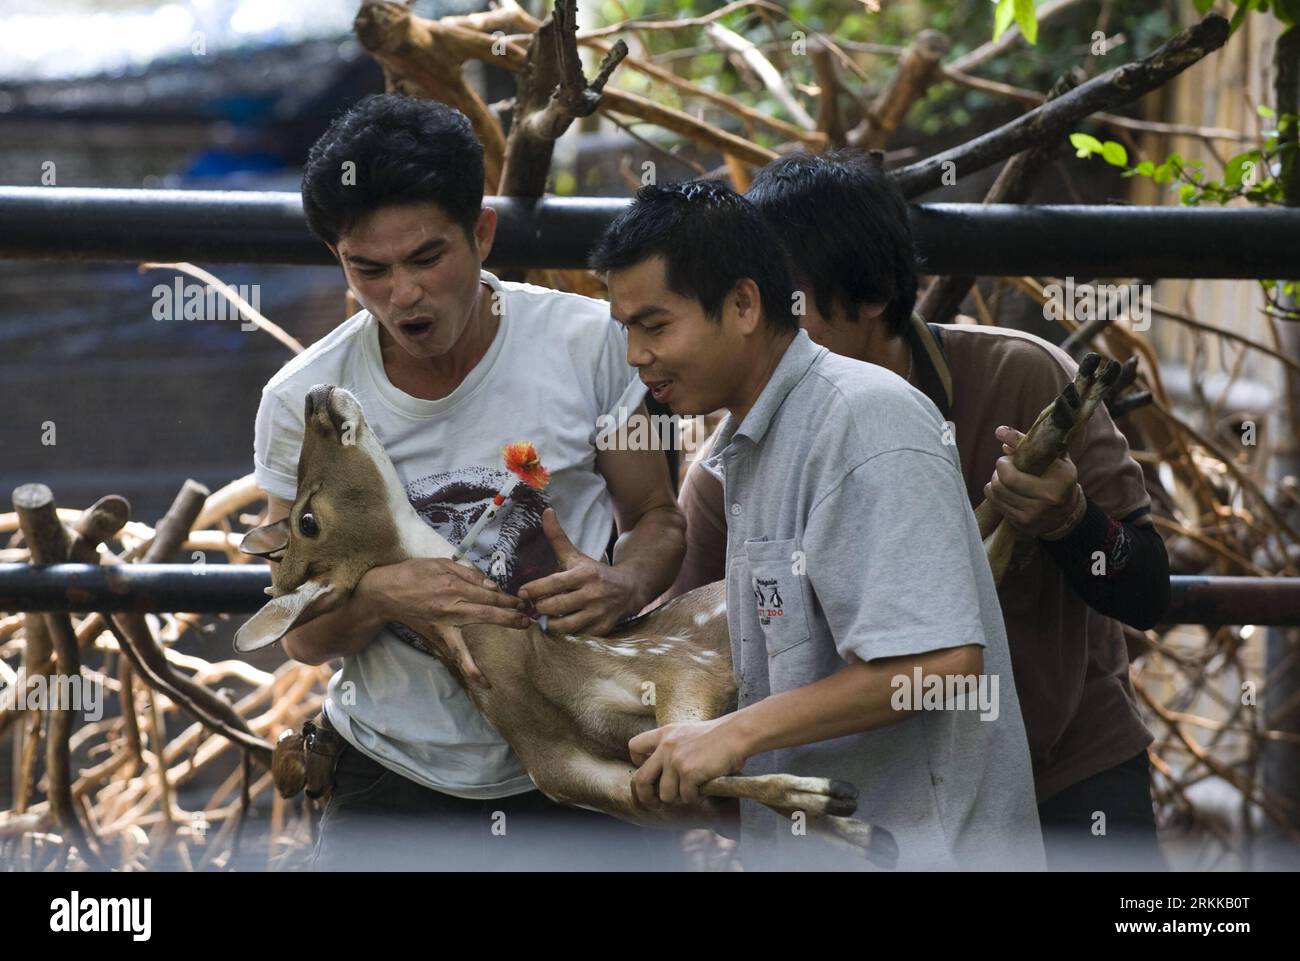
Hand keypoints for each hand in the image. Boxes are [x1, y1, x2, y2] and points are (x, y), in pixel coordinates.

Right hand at [359, 559, 528, 686]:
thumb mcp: (441, 563)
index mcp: (453, 588)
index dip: (507, 600)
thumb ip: (468, 574)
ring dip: (475, 666)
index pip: (488, 595)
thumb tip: (492, 585)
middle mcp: (449, 609)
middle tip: (526, 624)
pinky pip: (449, 654)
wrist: (385, 592)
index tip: (521, 603)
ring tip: (488, 681)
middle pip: (485, 616)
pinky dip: (460, 667)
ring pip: (460, 650)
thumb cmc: (414, 573)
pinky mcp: (432, 636)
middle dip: (508, 620)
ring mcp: (440, 627)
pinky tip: (474, 680)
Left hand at [517, 508, 639, 634]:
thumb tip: (546, 511)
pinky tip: (563, 624)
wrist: (629, 589)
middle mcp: (592, 594)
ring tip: (547, 616)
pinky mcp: (602, 629)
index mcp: (584, 574)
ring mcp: (598, 613)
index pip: (553, 584)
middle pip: (554, 606)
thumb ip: (558, 537)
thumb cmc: (594, 573)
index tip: (522, 592)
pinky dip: (566, 632)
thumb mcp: (576, 556)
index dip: (534, 589)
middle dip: (540, 607)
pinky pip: (575, 635)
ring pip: (563, 625)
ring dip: (550, 622)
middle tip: (535, 605)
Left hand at [628, 717, 747, 805]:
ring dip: (677, 798)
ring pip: (665, 794)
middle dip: (646, 795)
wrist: (735, 733)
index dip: (638, 763)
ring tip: (690, 791)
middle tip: (654, 801)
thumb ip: (673, 746)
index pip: (634, 746)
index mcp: (664, 734)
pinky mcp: (689, 773)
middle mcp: (666, 747)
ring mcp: (676, 761)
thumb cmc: (718, 735)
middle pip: (641, 779)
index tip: (651, 771)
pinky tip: (703, 788)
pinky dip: (695, 796)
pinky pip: (686, 796)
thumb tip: (664, 772)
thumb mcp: (687, 732)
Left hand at [983, 426, 1082, 537]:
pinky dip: (995, 493)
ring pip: (997, 492)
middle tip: (1005, 464)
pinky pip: (996, 504)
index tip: (999, 433)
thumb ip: (1031, 444)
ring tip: (1004, 476)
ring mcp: (1033, 515)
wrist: (1067, 514)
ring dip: (995, 480)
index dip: (1009, 450)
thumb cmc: (1059, 478)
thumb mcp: (1055, 458)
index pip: (1023, 463)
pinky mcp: (1021, 525)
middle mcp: (1046, 501)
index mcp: (1058, 481)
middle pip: (1004, 481)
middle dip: (999, 468)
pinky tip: (1005, 489)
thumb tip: (1000, 432)